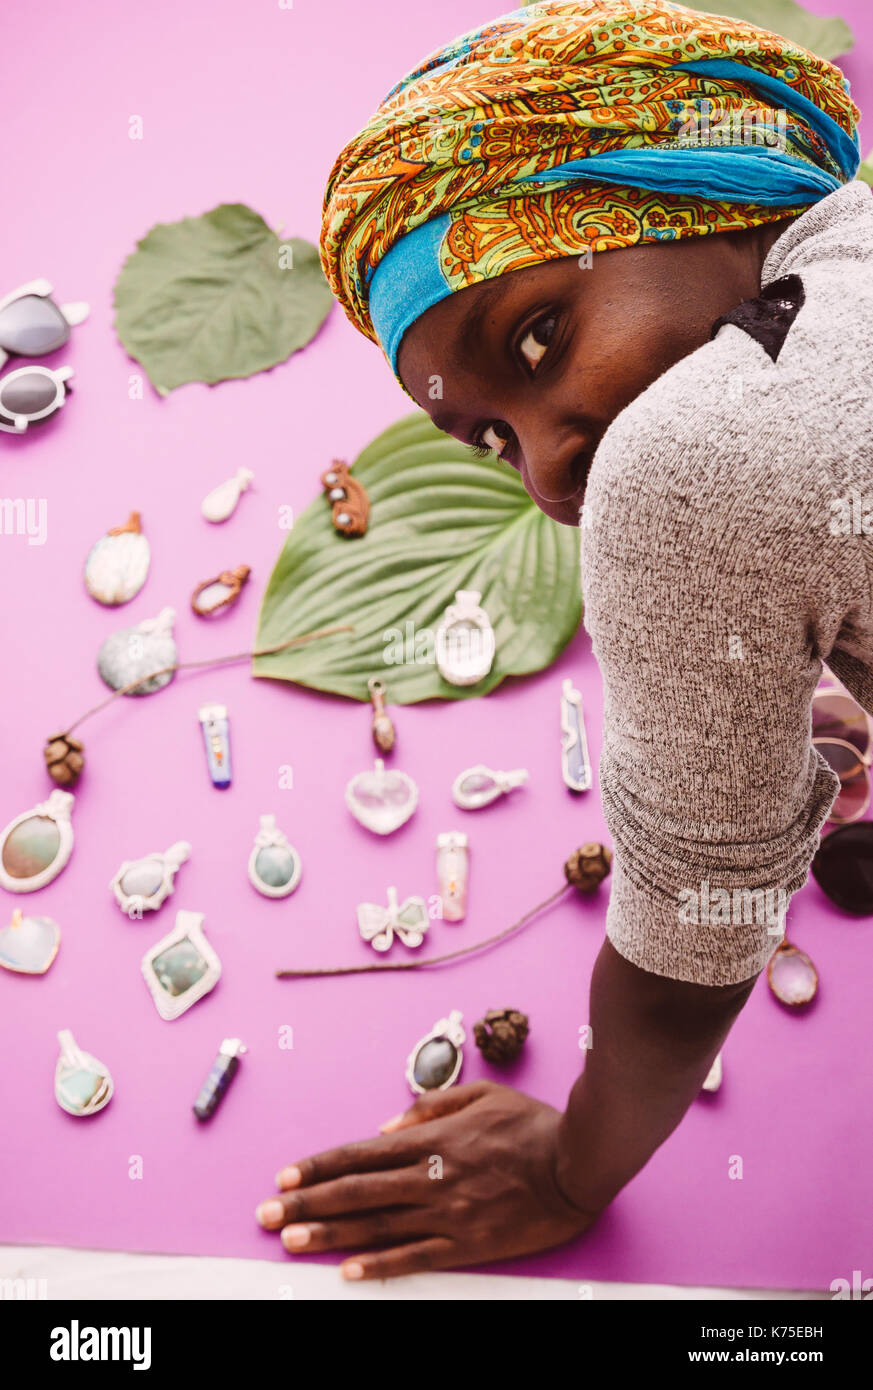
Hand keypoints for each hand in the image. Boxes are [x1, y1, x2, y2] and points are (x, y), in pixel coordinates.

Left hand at [255, 1081, 599, 1279]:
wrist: (578, 1161)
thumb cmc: (532, 1124)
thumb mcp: (481, 1094)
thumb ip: (430, 1106)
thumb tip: (386, 1125)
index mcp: (431, 1138)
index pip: (360, 1153)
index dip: (319, 1166)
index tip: (285, 1174)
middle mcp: (431, 1176)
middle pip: (356, 1192)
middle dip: (307, 1203)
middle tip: (267, 1214)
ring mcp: (448, 1213)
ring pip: (376, 1226)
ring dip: (329, 1235)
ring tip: (291, 1242)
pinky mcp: (469, 1243)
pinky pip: (417, 1257)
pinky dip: (380, 1265)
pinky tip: (348, 1272)